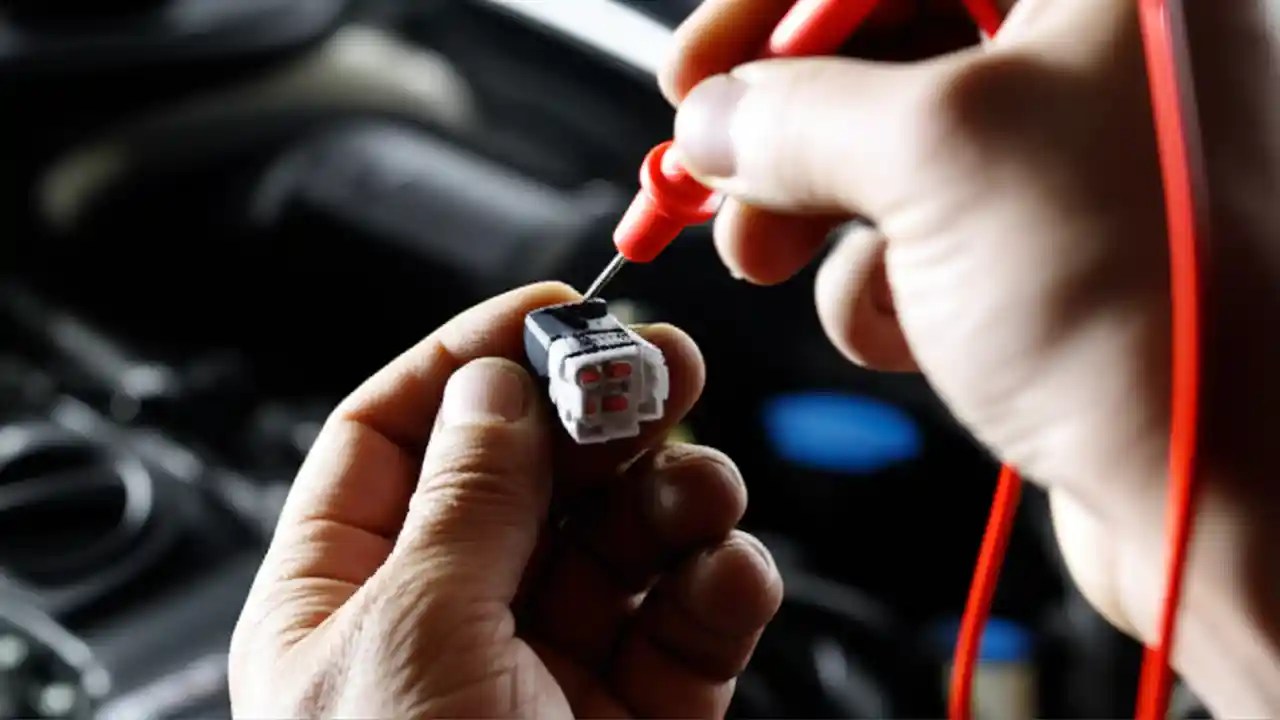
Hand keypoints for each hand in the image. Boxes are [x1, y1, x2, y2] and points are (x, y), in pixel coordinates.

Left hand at [229, 283, 781, 717]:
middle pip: (528, 472)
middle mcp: (447, 620)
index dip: (470, 360)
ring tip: (699, 482)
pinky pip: (688, 615)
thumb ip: (465, 498)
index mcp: (346, 595)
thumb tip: (497, 383)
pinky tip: (728, 567)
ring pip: (620, 534)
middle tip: (658, 368)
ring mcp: (549, 663)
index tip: (548, 311)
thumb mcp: (410, 636)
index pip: (399, 435)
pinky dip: (720, 577)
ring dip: (671, 492)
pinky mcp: (639, 709)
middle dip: (594, 414)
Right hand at [662, 0, 1278, 713]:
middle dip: (786, 124)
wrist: (1236, 498)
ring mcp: (1086, 161)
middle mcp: (1106, 57)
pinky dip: (885, 284)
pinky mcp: (1062, 256)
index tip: (696, 70)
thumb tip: (719, 115)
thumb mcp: (934, 158)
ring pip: (897, 152)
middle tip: (711, 171)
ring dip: (818, 213)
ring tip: (772, 260)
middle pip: (888, 48)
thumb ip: (796, 113)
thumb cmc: (1154, 309)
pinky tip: (898, 330)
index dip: (773, 10)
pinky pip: (932, 238)